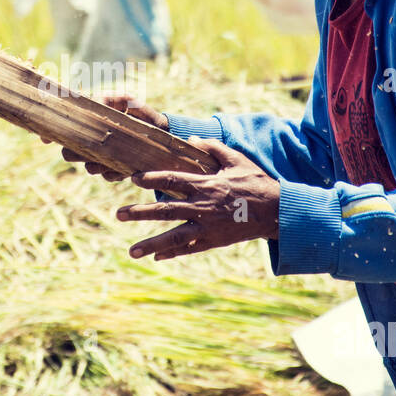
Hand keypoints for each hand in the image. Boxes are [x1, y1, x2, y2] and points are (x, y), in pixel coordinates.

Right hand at [55, 95, 166, 182]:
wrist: (163, 134)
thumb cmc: (142, 113)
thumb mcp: (127, 100)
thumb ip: (107, 100)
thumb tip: (92, 102)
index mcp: (89, 122)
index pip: (63, 128)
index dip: (51, 133)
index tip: (45, 139)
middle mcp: (91, 141)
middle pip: (68, 152)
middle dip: (79, 151)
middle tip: (93, 147)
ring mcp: (100, 157)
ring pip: (88, 167)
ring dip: (99, 163)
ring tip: (115, 156)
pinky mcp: (113, 171)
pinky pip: (106, 175)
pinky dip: (115, 172)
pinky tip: (126, 166)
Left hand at [116, 138, 278, 259]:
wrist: (277, 212)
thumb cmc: (256, 182)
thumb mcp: (236, 160)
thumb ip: (213, 148)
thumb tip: (191, 138)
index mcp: (206, 185)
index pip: (172, 180)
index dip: (151, 179)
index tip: (133, 179)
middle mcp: (203, 207)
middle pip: (166, 210)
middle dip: (140, 213)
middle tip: (118, 214)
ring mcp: (207, 227)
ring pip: (174, 237)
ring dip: (151, 243)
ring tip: (131, 252)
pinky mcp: (214, 241)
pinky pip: (189, 249)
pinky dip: (172, 253)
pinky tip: (156, 257)